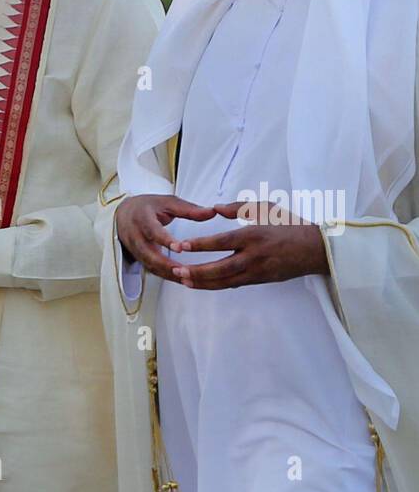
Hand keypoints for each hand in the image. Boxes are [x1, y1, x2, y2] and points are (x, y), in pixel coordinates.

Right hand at [114, 194, 216, 281]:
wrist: (123, 213)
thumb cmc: (148, 207)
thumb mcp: (167, 202)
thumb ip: (189, 209)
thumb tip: (212, 212)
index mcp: (142, 218)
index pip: (152, 231)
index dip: (164, 240)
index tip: (179, 248)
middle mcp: (135, 235)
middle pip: (148, 254)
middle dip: (166, 264)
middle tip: (185, 270)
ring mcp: (135, 249)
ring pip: (150, 265)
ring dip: (168, 273)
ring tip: (187, 279)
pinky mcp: (139, 259)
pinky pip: (152, 270)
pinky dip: (166, 276)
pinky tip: (182, 280)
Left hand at [172, 200, 328, 289]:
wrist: (316, 249)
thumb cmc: (290, 224)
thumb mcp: (266, 207)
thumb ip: (239, 207)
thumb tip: (216, 208)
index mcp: (254, 235)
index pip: (221, 242)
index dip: (199, 245)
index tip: (181, 246)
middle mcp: (254, 256)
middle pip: (220, 268)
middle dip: (197, 271)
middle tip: (176, 271)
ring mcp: (257, 271)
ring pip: (225, 281)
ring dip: (203, 283)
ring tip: (184, 281)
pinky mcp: (261, 280)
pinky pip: (235, 283)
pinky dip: (218, 284)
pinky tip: (204, 284)